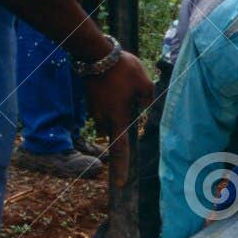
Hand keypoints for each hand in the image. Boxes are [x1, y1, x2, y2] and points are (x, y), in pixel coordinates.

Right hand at [81, 50, 154, 185]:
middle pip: (114, 132)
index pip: (120, 149)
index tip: (121, 184)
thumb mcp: (145, 83)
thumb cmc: (122, 69)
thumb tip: (145, 110)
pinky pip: (103, 106)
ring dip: (116, 109)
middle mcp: (103, 118)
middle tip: (130, 97)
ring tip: (124, 86)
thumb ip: (147, 100)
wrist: (95, 54)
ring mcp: (94, 110)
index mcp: (118, 118)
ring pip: (108, 118)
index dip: (122, 168)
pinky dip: (110, 99)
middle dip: (122, 123)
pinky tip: (116, 82)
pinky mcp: (90, 100)